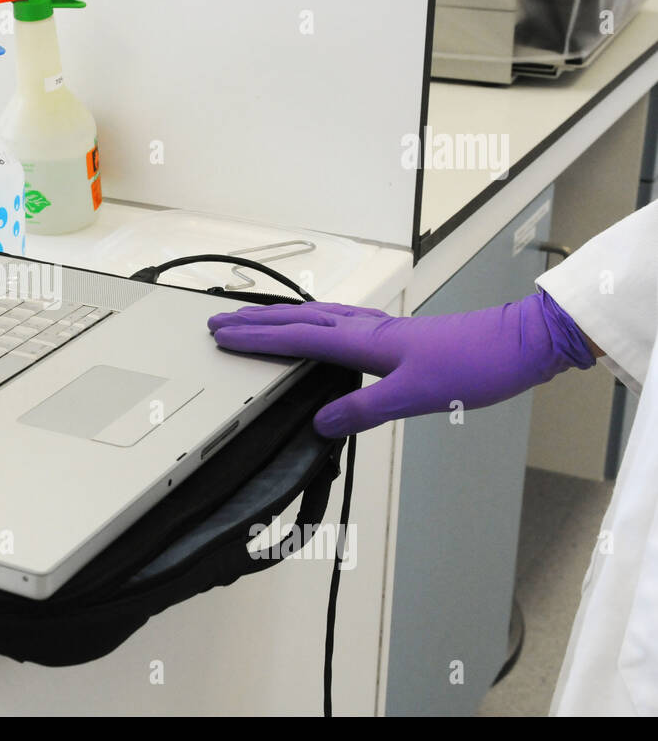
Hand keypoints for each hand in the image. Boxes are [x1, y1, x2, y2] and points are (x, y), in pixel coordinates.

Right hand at [207, 290, 594, 437]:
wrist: (522, 344)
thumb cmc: (476, 366)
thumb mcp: (417, 397)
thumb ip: (364, 409)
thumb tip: (319, 422)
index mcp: (366, 342)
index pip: (297, 339)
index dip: (256, 338)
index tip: (220, 335)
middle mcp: (369, 329)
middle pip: (299, 320)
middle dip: (256, 321)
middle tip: (220, 322)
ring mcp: (383, 329)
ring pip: (318, 317)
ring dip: (281, 318)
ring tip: (255, 321)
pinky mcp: (397, 336)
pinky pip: (340, 323)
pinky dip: (315, 322)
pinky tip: (319, 331)